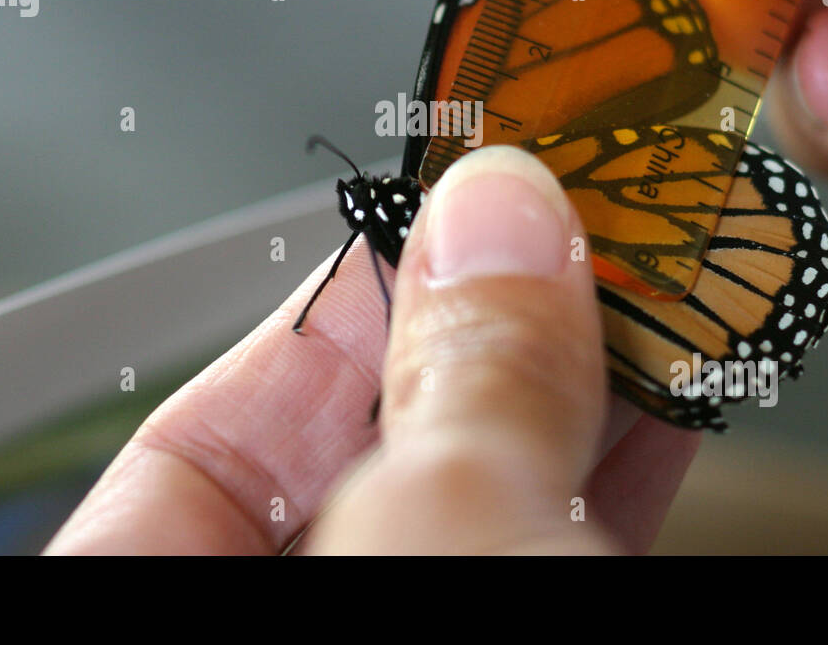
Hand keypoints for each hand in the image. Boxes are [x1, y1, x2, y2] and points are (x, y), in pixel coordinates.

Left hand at [47, 146, 696, 553]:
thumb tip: (496, 224)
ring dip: (574, 396)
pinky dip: (613, 481)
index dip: (320, 310)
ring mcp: (393, 635)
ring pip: (476, 505)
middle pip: (363, 458)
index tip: (435, 224)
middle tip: (572, 230)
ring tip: (651, 291)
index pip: (198, 438)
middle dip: (481, 334)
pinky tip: (673, 402)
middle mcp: (281, 612)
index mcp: (153, 614)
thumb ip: (457, 386)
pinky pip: (552, 554)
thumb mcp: (435, 546)